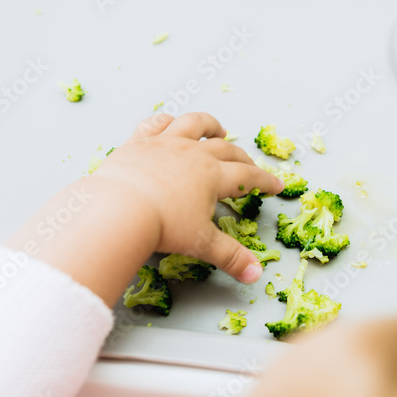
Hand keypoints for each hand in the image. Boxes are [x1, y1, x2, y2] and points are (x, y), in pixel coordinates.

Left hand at [5, 112, 283, 306]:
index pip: (247, 176)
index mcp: (212, 175)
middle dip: (241, 158)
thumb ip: (230, 257)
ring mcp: (165, 143)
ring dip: (209, 125)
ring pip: (193, 124)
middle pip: (225, 150)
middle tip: (248, 166)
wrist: (120, 209)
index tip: (276, 185)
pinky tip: (170, 124)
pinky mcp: (138, 142)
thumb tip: (255, 275)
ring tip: (217, 130)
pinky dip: (166, 121)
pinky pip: (156, 123)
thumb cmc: (163, 226)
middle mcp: (192, 153)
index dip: (264, 181)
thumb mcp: (202, 244)